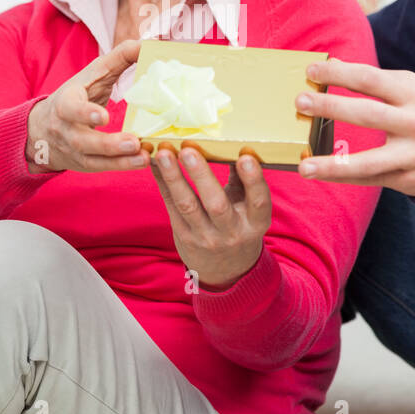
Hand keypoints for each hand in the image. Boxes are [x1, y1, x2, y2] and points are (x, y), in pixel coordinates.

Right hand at [24, 39, 147, 173]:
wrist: (43, 129)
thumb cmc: (77, 94)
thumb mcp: (92, 73)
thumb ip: (119, 57)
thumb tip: (148, 44)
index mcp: (65, 103)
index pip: (70, 108)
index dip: (85, 113)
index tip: (104, 117)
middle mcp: (66, 129)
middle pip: (83, 140)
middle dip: (108, 144)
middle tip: (133, 142)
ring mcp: (74, 150)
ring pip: (94, 159)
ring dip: (119, 160)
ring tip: (143, 155)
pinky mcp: (85, 164)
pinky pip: (102, 168)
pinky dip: (122, 166)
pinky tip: (142, 161)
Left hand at [150, 147, 271, 290]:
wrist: (227, 270)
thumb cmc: (240, 226)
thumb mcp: (249, 208)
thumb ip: (243, 179)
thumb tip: (235, 143)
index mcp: (256, 222)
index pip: (259, 201)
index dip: (253, 180)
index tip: (245, 156)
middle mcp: (232, 232)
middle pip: (216, 204)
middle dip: (202, 176)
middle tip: (189, 150)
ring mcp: (206, 237)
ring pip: (188, 205)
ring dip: (174, 177)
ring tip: (165, 154)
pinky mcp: (184, 236)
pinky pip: (171, 206)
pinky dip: (163, 183)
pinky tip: (156, 164)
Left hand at [293, 57, 414, 196]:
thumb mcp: (410, 90)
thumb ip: (374, 81)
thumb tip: (332, 66)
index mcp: (414, 95)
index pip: (371, 80)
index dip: (340, 74)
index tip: (310, 71)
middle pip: (368, 115)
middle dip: (332, 108)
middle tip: (300, 102)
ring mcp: (412, 155)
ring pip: (369, 162)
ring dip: (333, 165)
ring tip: (305, 167)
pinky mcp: (407, 179)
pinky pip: (369, 180)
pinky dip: (342, 177)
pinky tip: (318, 175)